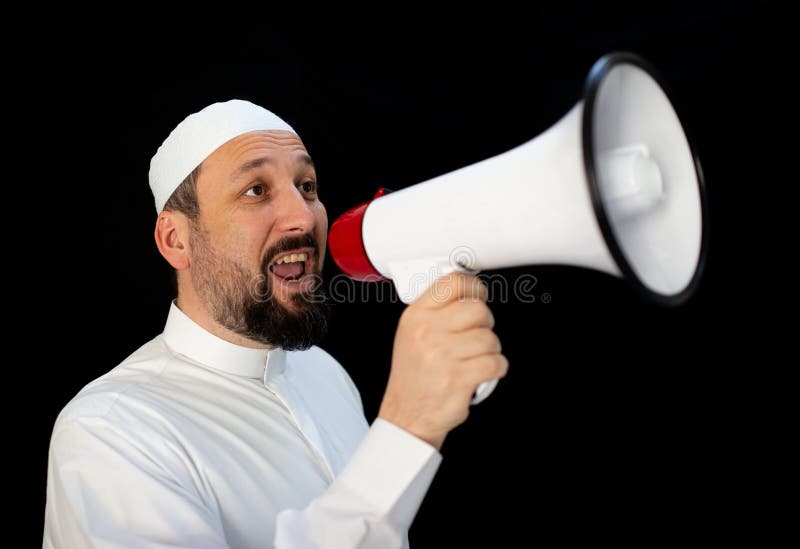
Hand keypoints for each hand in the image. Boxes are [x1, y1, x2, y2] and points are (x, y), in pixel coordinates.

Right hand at [378, 273, 507, 449]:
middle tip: (478, 335)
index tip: (478, 294)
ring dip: (491, 350)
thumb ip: (434, 311)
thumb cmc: (414, 377)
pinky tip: (484, 372)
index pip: (452, 283)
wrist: (407, 416)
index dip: (473, 287)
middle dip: (485, 323)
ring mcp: (442, 355)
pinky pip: (495, 363)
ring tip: (477, 358)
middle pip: (477, 309)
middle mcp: (427, 333)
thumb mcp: (411, 335)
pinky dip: (497, 368)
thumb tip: (466, 291)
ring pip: (489, 338)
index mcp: (416, 317)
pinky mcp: (458, 378)